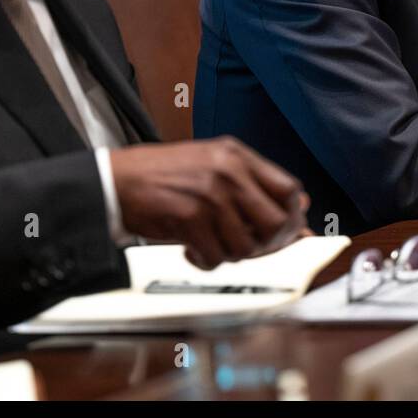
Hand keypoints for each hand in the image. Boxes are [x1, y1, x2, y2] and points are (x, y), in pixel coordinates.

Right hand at [109, 138, 307, 269]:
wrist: (117, 180)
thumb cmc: (162, 175)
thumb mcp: (213, 163)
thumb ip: (253, 182)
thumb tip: (300, 208)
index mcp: (236, 155)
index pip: (288, 189)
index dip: (291, 216)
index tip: (286, 231)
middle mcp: (228, 171)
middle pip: (275, 222)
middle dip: (267, 245)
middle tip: (248, 247)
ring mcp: (210, 195)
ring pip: (247, 246)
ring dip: (230, 254)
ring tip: (211, 244)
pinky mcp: (190, 219)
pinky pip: (217, 258)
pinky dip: (206, 262)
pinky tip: (192, 250)